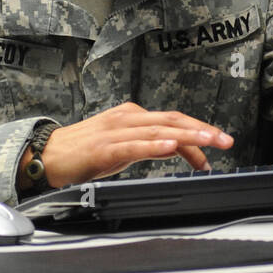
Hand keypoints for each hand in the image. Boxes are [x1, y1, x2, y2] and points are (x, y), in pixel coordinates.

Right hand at [28, 102, 234, 188]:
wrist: (46, 156)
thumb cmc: (81, 151)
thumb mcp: (122, 145)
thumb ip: (148, 143)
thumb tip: (176, 147)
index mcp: (131, 115)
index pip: (172, 120)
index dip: (197, 130)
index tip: (216, 144)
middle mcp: (126, 118)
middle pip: (171, 120)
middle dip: (201, 130)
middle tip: (225, 140)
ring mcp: (115, 132)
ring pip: (158, 130)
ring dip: (186, 135)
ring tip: (207, 141)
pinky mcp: (104, 149)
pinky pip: (133, 145)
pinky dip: (154, 146)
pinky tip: (170, 148)